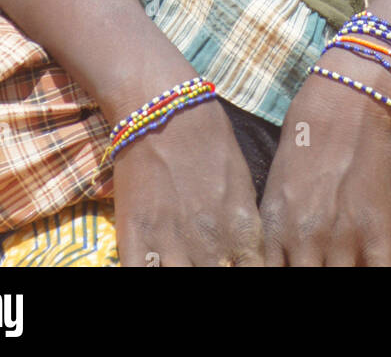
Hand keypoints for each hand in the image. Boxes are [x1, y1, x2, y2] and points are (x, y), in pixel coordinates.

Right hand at [113, 98, 264, 266]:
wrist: (161, 106)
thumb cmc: (207, 134)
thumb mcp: (241, 180)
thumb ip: (242, 223)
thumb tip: (243, 255)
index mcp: (243, 229)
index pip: (254, 274)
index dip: (244, 273)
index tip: (230, 264)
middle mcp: (211, 244)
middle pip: (218, 282)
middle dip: (213, 273)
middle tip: (205, 260)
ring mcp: (172, 244)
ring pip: (180, 284)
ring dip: (182, 275)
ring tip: (181, 261)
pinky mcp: (135, 239)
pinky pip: (140, 277)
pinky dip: (148, 274)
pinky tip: (153, 263)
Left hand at [260, 62, 390, 266]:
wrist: (347, 99)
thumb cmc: (306, 133)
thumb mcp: (278, 184)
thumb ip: (280, 229)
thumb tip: (285, 258)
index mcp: (275, 227)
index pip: (267, 277)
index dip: (278, 279)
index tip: (295, 269)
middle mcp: (304, 239)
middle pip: (305, 284)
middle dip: (313, 279)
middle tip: (321, 266)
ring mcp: (342, 238)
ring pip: (340, 283)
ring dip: (343, 278)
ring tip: (344, 266)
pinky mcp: (377, 231)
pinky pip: (380, 275)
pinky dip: (377, 277)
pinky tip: (373, 269)